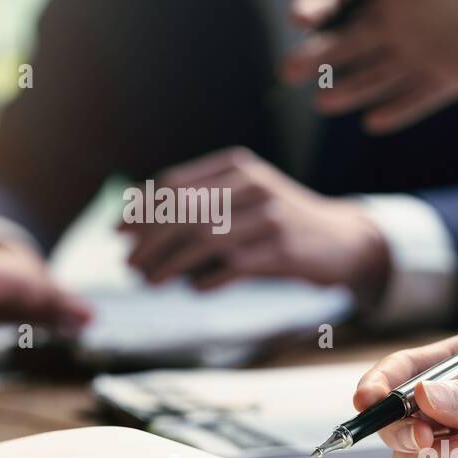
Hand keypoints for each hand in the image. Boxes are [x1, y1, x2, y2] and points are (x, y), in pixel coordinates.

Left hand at [119, 147, 388, 296]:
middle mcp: (252, 186)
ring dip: (168, 265)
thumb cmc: (277, 222)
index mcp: (236, 167)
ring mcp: (269, 217)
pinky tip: (193, 290)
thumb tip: (134, 225)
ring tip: (149, 282)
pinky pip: (233, 266)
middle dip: (148, 241)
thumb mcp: (240, 200)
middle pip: (184, 211)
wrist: (340, 239)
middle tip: (128, 265)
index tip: (117, 233)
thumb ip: (196, 205)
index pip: (175, 184)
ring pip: (203, 239)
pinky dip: (207, 280)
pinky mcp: (283, 250)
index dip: (141, 209)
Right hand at [281, 0, 457, 133]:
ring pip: (373, 79)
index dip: (316, 12)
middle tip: (289, 69)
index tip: (297, 16)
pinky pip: (414, 100)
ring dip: (348, 91)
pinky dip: (396, 112)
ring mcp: (415, 58)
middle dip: (316, 59)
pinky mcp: (443, 81)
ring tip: (323, 104)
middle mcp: (393, 31)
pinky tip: (373, 122)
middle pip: (345, 48)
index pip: (339, 8)